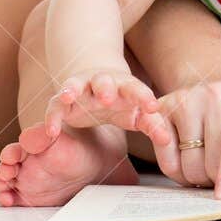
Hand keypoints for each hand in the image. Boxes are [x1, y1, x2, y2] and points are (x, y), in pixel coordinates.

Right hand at [44, 67, 163, 138]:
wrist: (98, 84)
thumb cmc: (123, 101)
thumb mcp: (137, 113)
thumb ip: (152, 124)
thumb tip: (167, 139)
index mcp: (125, 86)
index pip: (136, 88)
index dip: (144, 96)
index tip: (152, 106)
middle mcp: (102, 83)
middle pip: (103, 81)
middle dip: (105, 88)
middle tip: (107, 98)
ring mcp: (81, 88)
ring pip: (75, 84)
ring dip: (72, 89)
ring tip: (69, 96)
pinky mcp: (63, 100)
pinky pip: (55, 106)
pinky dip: (53, 116)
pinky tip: (52, 130)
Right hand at [146, 80, 220, 198]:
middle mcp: (217, 95)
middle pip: (210, 161)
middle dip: (220, 180)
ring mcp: (187, 100)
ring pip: (187, 165)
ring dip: (200, 177)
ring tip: (213, 162)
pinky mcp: (164, 109)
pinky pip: (166, 160)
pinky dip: (178, 171)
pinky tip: (192, 157)